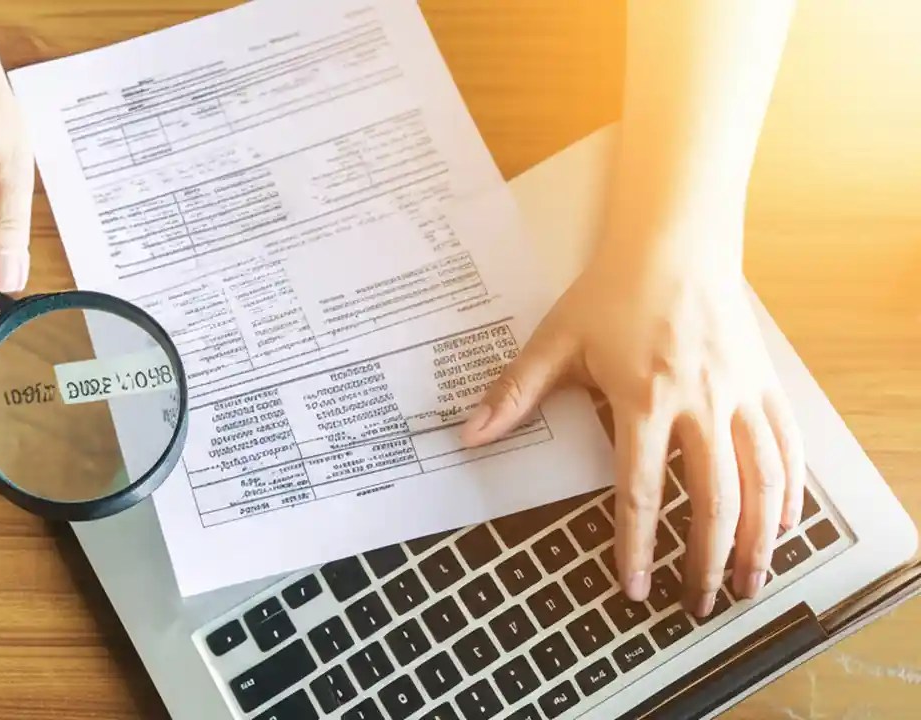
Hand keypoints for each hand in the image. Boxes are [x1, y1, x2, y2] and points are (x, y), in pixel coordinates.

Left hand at [460, 236, 804, 617]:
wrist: (676, 243)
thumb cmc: (612, 292)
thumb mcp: (555, 339)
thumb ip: (514, 392)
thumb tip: (467, 434)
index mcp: (643, 398)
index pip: (641, 490)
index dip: (637, 547)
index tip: (634, 588)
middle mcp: (700, 403)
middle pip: (712, 500)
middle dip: (707, 561)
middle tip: (698, 603)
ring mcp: (740, 395)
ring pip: (762, 483)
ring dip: (758, 540)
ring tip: (751, 583)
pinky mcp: (766, 384)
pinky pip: (787, 447)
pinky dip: (790, 491)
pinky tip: (783, 524)